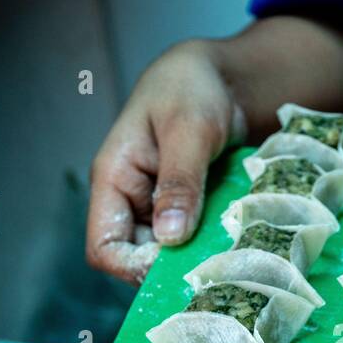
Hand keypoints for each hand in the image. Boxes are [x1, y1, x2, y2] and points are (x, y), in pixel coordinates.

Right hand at [86, 40, 244, 283]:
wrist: (223, 75)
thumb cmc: (193, 87)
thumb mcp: (190, 129)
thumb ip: (180, 181)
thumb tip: (171, 236)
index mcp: (113, 179)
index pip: (104, 248)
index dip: (133, 267)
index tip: (178, 266)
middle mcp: (132, 201)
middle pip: (137, 259)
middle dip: (172, 267)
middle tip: (217, 263)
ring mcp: (159, 207)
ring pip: (170, 254)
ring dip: (198, 257)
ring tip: (231, 250)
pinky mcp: (187, 209)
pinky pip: (194, 241)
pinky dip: (213, 243)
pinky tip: (238, 239)